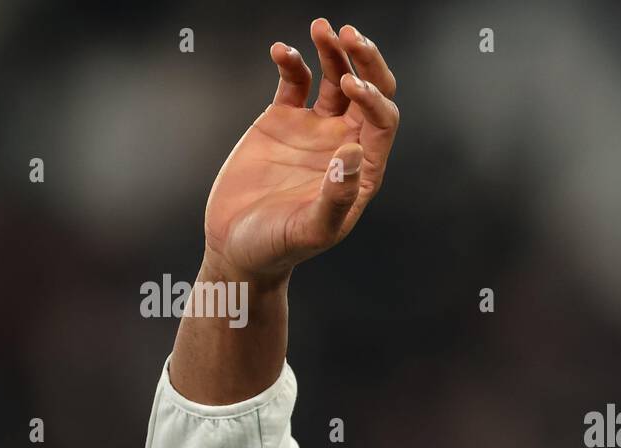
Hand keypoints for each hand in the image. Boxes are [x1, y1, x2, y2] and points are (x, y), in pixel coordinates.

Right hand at [201, 18, 399, 282]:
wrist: (238, 246)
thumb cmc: (278, 248)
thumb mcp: (310, 231)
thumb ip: (336, 198)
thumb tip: (353, 154)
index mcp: (362, 170)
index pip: (382, 121)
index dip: (373, 98)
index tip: (350, 86)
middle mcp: (345, 144)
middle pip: (368, 91)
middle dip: (364, 61)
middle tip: (350, 34)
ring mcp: (315, 129)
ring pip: (334, 78)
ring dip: (332, 52)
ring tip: (322, 27)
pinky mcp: (282, 120)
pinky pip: (295, 81)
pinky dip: (291, 62)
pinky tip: (281, 50)